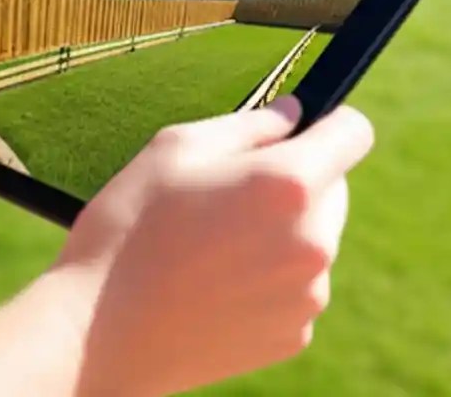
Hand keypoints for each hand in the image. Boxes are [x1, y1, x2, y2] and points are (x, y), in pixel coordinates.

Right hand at [50, 97, 373, 396]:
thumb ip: (250, 124)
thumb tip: (294, 114)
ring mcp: (308, 295)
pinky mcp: (294, 335)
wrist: (96, 336)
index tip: (303, 132)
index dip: (330, 123)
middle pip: (335, 188)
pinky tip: (215, 283)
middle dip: (298, 181)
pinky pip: (297, 287)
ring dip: (284, 232)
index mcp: (289, 184)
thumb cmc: (128, 230)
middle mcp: (314, 242)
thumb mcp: (176, 149)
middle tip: (229, 195)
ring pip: (314, 239)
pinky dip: (270, 279)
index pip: (354, 132)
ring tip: (213, 245)